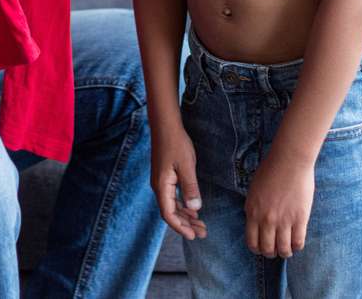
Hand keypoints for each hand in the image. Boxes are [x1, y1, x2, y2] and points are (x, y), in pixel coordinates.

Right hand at [150, 123, 206, 240]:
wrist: (165, 126)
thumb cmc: (175, 143)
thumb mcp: (186, 165)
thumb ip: (190, 187)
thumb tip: (195, 208)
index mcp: (162, 186)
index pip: (169, 214)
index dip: (181, 227)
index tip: (194, 236)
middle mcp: (159, 187)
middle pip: (171, 213)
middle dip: (186, 225)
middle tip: (202, 233)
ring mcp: (161, 182)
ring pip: (172, 206)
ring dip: (185, 216)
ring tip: (200, 224)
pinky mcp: (165, 177)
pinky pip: (173, 197)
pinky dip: (183, 205)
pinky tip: (193, 209)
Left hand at [245, 148, 314, 257]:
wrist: (289, 160)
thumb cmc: (271, 170)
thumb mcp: (254, 190)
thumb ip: (253, 208)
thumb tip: (256, 222)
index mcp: (252, 212)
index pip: (252, 241)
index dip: (257, 249)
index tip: (262, 249)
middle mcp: (266, 219)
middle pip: (267, 249)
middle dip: (271, 253)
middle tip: (275, 251)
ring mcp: (283, 220)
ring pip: (283, 249)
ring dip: (285, 253)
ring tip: (287, 250)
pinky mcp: (300, 218)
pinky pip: (298, 242)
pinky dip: (297, 247)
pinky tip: (297, 243)